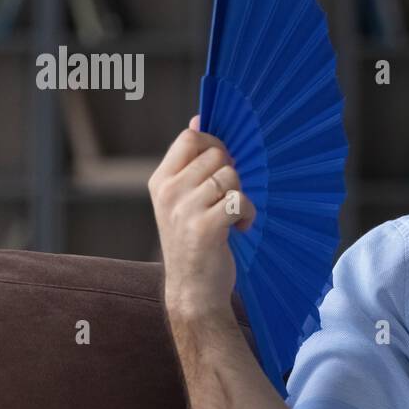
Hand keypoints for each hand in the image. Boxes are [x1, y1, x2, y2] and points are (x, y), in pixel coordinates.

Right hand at [148, 114, 256, 317]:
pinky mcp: (205, 228)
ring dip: (241, 197)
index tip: (221, 166)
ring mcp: (184, 209)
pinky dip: (247, 214)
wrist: (192, 289)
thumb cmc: (193, 241)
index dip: (214, 144)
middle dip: (232, 174)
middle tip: (227, 199)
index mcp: (161, 181)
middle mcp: (168, 192)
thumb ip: (190, 163)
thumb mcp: (183, 200)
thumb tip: (197, 119)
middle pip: (217, 155)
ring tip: (232, 217)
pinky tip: (239, 229)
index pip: (189, 138)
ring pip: (230, 176)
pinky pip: (239, 200)